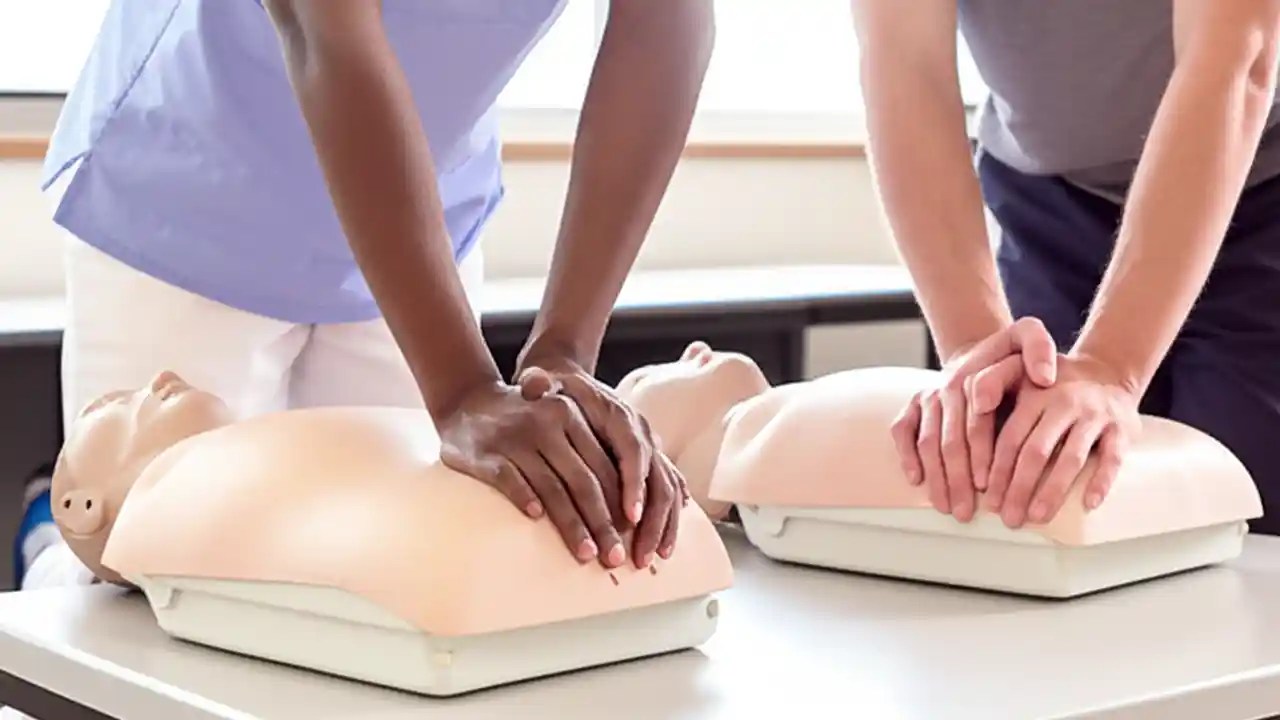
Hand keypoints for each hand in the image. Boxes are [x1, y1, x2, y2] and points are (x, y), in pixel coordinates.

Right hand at [437, 378, 627, 568]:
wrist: (466, 400)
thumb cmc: (526, 421)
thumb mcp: (560, 421)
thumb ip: (588, 450)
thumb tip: (627, 504)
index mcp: (572, 414)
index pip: (604, 466)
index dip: (621, 504)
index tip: (631, 536)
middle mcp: (547, 423)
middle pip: (584, 481)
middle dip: (603, 523)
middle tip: (614, 557)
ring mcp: (515, 438)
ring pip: (552, 487)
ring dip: (572, 524)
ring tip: (586, 553)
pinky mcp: (485, 453)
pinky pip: (509, 479)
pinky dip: (524, 497)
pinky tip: (536, 520)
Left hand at [516, 357, 686, 568]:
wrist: (570, 381)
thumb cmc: (555, 389)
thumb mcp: (542, 381)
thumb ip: (537, 383)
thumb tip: (533, 385)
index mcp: (619, 415)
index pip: (634, 450)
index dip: (634, 484)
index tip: (629, 516)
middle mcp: (641, 432)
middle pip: (658, 479)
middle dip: (651, 520)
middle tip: (638, 555)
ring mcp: (649, 448)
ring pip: (668, 490)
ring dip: (662, 526)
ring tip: (649, 558)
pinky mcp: (650, 462)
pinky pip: (669, 492)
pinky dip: (668, 520)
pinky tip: (662, 545)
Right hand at [890, 317, 1056, 521]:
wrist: (982, 350)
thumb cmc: (1010, 354)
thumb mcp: (1028, 337)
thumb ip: (1038, 348)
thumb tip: (1044, 377)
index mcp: (974, 377)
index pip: (976, 423)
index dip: (981, 455)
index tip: (988, 483)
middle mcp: (945, 388)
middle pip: (949, 440)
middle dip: (957, 479)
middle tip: (967, 511)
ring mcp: (927, 397)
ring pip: (927, 442)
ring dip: (936, 478)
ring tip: (948, 507)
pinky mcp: (914, 405)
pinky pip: (902, 431)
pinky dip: (906, 455)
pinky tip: (916, 480)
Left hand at [976, 352, 1140, 527]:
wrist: (1108, 370)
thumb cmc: (1053, 385)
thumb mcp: (1020, 377)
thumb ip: (991, 394)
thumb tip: (964, 430)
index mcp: (1034, 394)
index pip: (1009, 437)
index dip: (996, 470)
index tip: (986, 498)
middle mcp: (1063, 402)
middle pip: (1036, 451)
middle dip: (1018, 488)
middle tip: (1008, 518)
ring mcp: (1094, 416)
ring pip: (1071, 458)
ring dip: (1052, 491)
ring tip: (1037, 517)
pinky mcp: (1122, 428)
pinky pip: (1112, 457)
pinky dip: (1101, 481)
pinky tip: (1088, 504)